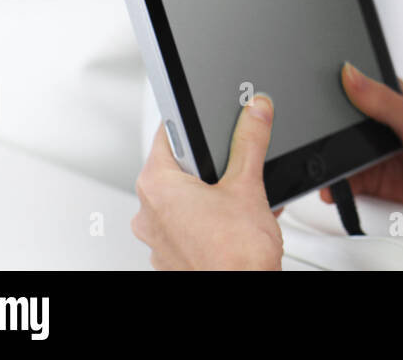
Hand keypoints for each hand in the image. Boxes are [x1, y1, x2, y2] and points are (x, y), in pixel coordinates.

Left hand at [131, 94, 283, 269]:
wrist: (243, 290)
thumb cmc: (236, 254)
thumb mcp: (248, 183)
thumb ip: (250, 140)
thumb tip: (255, 111)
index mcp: (156, 185)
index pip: (168, 133)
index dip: (192, 121)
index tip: (208, 115)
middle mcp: (148, 212)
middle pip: (177, 166)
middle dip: (209, 162)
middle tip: (234, 164)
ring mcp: (157, 238)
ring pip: (183, 198)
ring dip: (210, 192)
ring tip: (238, 198)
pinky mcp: (171, 256)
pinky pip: (187, 224)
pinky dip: (208, 218)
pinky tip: (234, 221)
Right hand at [321, 63, 402, 215]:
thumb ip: (384, 100)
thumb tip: (352, 74)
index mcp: (390, 98)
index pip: (353, 87)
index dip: (332, 91)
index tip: (312, 97)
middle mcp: (378, 123)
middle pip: (339, 124)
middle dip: (325, 133)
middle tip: (314, 141)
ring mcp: (373, 153)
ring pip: (338, 154)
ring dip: (327, 162)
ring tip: (321, 168)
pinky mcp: (371, 179)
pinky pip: (345, 181)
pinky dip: (336, 186)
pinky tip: (333, 189)